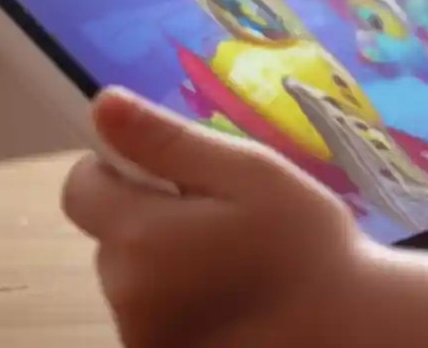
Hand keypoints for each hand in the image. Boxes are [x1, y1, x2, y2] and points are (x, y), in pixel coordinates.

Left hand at [62, 88, 366, 346]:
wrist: (347, 329)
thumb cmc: (305, 244)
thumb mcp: (249, 173)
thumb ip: (169, 142)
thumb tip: (101, 104)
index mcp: (140, 235)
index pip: (80, 188)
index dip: (118, 169)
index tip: (176, 176)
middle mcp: (124, 292)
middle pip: (110, 235)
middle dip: (152, 218)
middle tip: (224, 219)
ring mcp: (141, 334)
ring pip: (132, 277)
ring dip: (167, 262)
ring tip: (234, 260)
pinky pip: (153, 313)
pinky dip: (180, 300)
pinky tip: (230, 296)